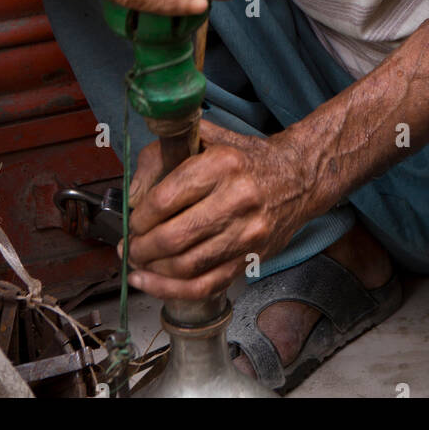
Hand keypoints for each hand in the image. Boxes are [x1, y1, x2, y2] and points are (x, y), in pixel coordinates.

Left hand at [121, 119, 312, 301]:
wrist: (299, 178)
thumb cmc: (246, 158)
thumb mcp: (206, 138)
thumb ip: (164, 156)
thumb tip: (131, 195)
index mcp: (223, 163)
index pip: (166, 198)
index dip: (139, 217)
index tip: (131, 222)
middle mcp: (238, 198)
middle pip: (174, 237)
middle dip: (141, 248)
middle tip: (129, 247)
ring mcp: (248, 233)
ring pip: (187, 266)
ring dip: (153, 271)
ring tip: (138, 264)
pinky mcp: (252, 258)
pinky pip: (206, 285)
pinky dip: (173, 291)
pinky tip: (152, 283)